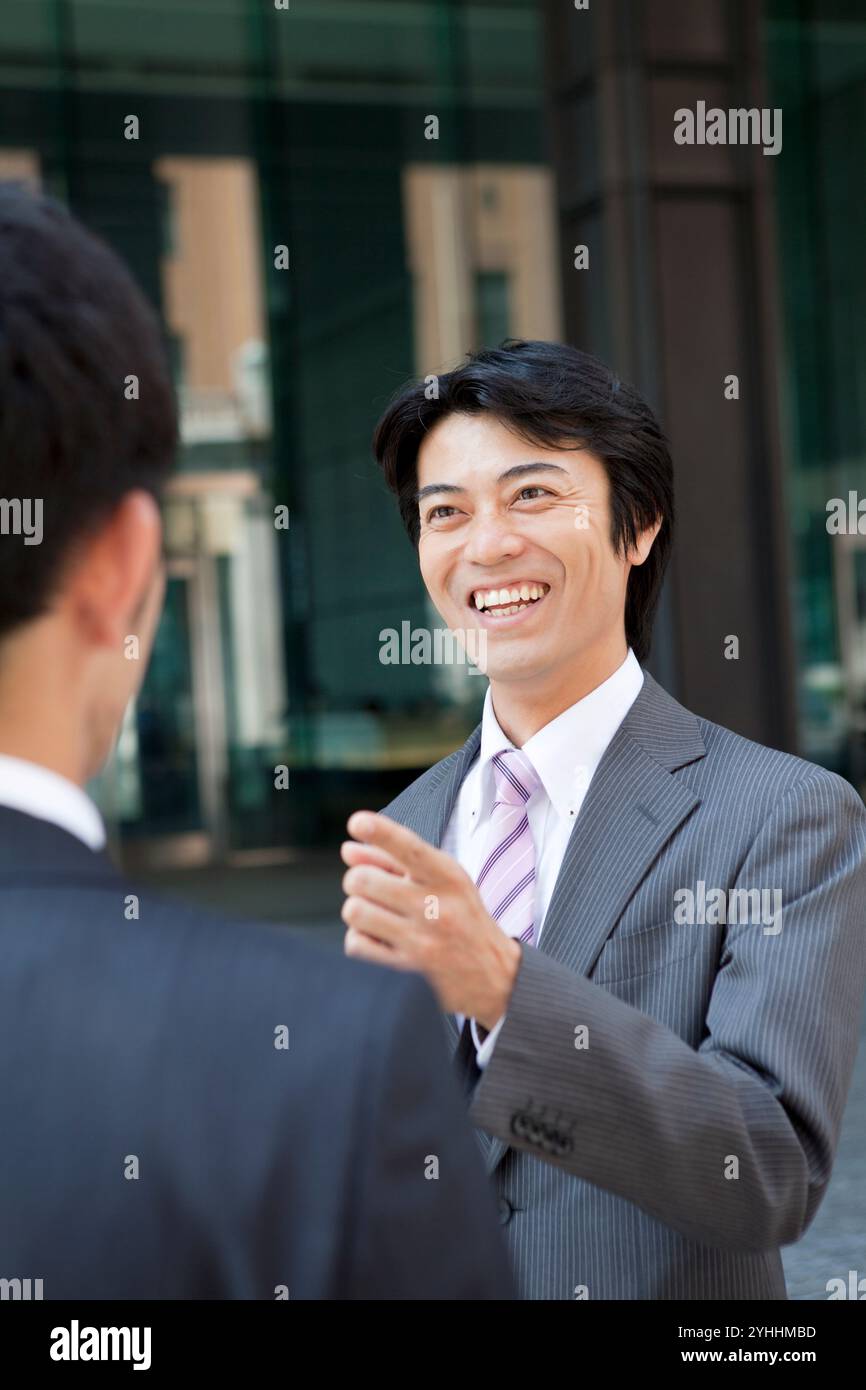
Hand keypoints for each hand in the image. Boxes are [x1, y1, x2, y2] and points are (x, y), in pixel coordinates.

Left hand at [341, 810, 521, 1029]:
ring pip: (355, 911)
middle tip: (371, 887)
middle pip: (362, 880)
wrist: (492, 971)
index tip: (357, 822)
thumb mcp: (440, 878)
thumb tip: (348, 850)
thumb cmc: (460, 914)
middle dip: (357, 879)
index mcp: (447, 875)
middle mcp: (436, 906)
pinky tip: (378, 936)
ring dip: (357, 909)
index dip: (380, 832)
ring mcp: (421, 939)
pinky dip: (359, 938)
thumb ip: (394, 859)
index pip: (409, 848)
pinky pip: (356, 944)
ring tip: (375, 912)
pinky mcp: (407, 967)